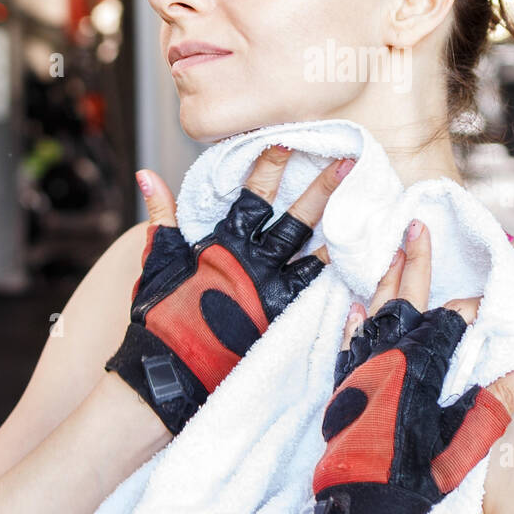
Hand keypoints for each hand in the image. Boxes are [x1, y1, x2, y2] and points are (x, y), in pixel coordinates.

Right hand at [105, 144, 351, 435]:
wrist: (164, 374)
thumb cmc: (159, 316)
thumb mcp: (158, 260)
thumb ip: (161, 215)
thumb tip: (148, 173)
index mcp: (224, 246)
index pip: (253, 197)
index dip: (270, 167)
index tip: (290, 139)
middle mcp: (253, 267)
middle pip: (295, 221)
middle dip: (321, 190)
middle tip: (348, 163)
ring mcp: (270, 297)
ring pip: (313, 259)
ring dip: (337, 236)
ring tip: (365, 213)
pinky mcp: (280, 326)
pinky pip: (314, 300)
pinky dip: (333, 284)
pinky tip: (356, 271)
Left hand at [311, 217, 513, 513]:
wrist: (366, 507)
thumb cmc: (421, 474)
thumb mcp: (470, 437)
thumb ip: (503, 400)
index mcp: (422, 361)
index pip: (451, 317)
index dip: (471, 307)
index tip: (486, 303)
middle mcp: (389, 355)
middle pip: (406, 294)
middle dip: (415, 257)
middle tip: (417, 222)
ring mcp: (361, 369)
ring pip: (374, 310)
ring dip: (384, 278)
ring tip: (390, 251)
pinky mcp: (344, 387)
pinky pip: (348, 340)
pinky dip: (354, 319)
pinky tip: (355, 305)